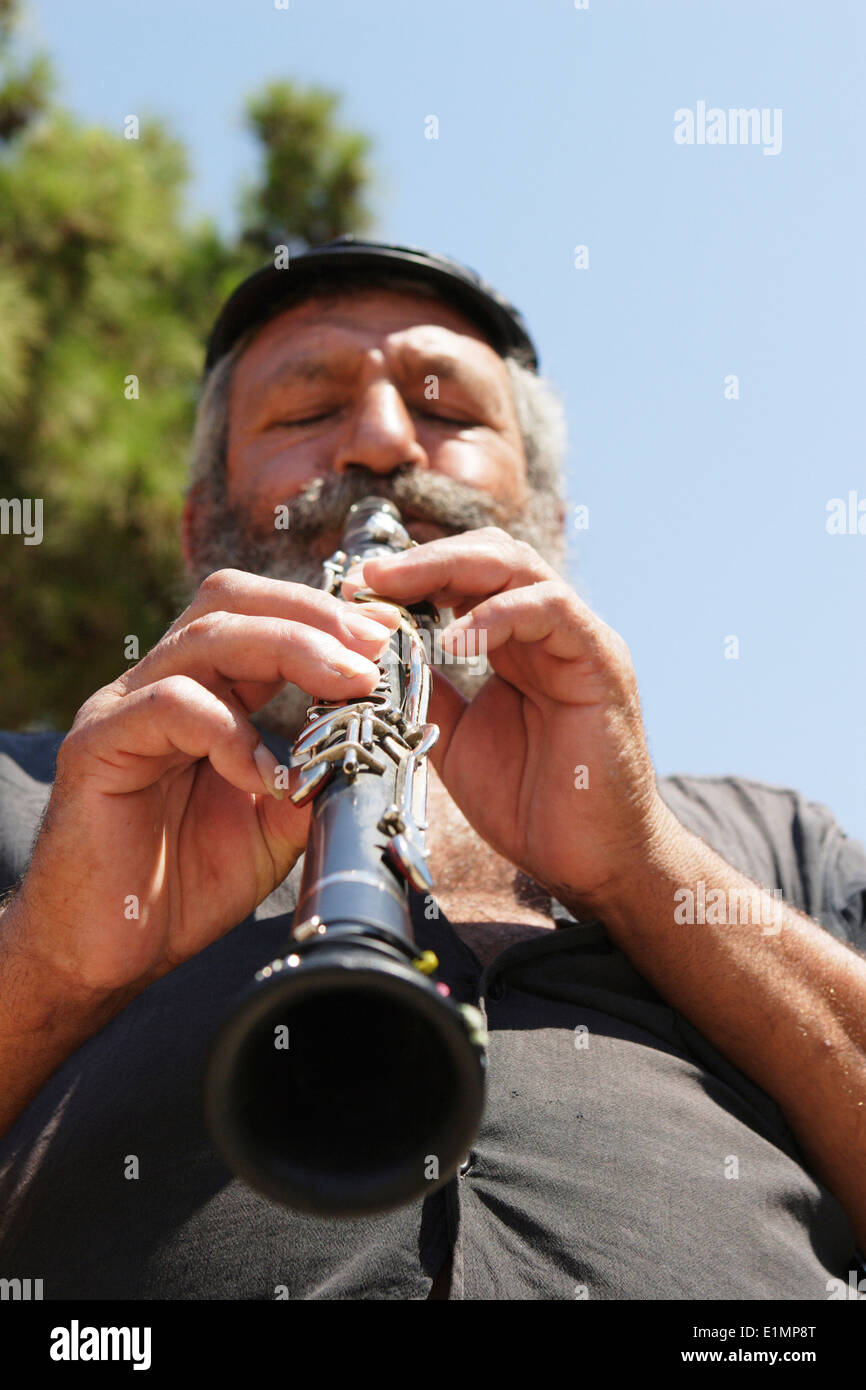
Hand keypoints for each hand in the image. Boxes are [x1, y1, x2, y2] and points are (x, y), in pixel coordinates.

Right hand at [8, 570, 398, 999]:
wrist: (109, 954)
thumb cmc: (184, 887)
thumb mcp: (274, 829)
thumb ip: (314, 780)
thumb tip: (372, 747)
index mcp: (206, 695)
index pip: (261, 617)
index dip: (327, 618)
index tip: (389, 638)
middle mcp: (161, 686)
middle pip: (231, 603)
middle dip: (312, 614)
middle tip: (374, 647)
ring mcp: (124, 709)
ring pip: (205, 638)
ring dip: (288, 649)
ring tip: (347, 684)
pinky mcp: (98, 746)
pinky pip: (168, 706)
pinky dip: (228, 730)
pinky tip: (265, 774)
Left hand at [341, 527, 669, 916]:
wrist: (589, 863)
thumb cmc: (531, 805)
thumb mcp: (453, 739)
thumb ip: (424, 692)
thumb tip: (373, 655)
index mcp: (515, 645)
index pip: (465, 578)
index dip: (410, 575)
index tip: (355, 589)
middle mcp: (548, 632)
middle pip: (489, 556)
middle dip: (422, 560)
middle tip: (367, 580)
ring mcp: (578, 641)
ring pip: (518, 566)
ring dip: (450, 569)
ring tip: (395, 589)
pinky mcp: (602, 662)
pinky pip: (552, 609)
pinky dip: (497, 614)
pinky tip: (454, 637)